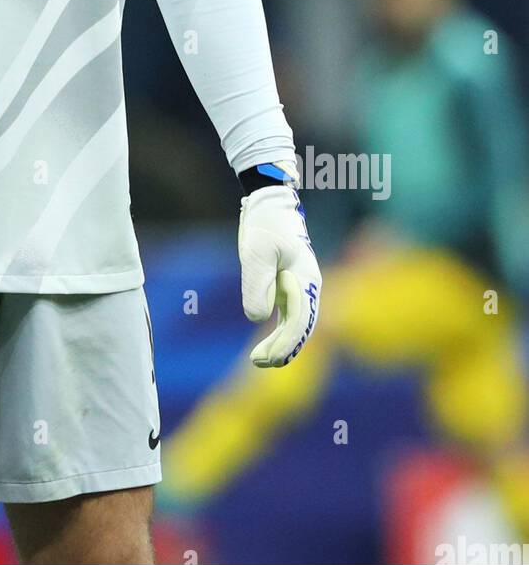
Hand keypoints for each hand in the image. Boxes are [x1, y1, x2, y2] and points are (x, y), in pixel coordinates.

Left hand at [238, 177, 320, 366]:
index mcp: (305, 280)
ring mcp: (301, 287)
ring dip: (281, 344)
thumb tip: (259, 319)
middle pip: (301, 327)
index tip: (267, 358)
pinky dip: (280, 333)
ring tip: (259, 360)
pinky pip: (289, 316)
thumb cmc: (265, 225)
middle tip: (258, 362)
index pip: (299, 320)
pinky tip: (266, 346)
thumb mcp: (256, 253)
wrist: (270, 203)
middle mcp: (308, 287)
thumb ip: (258, 284)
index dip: (284, 342)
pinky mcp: (290, 286)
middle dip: (282, 348)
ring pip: (296, 324)